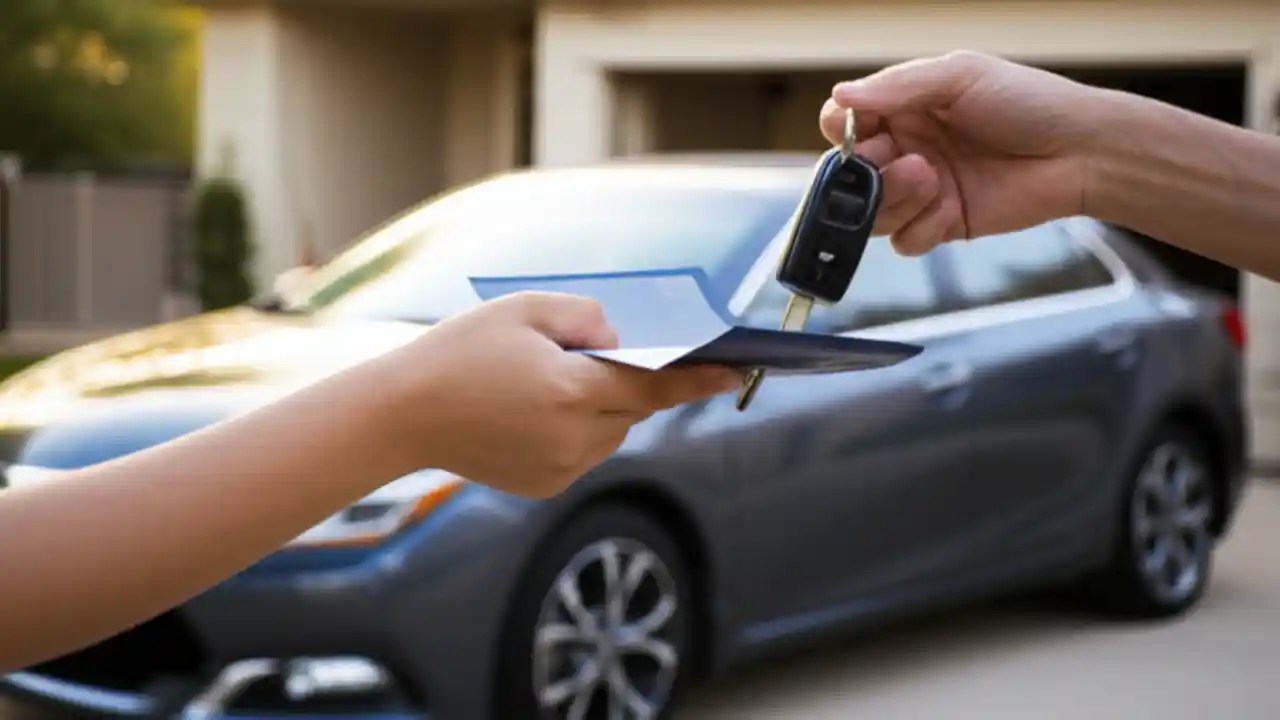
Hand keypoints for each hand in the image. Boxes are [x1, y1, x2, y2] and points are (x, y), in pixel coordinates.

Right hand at [383, 292, 740, 497]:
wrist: (403, 414)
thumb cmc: (460, 352)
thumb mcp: (524, 310)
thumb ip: (585, 317)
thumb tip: (620, 340)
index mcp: (574, 392)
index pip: (656, 385)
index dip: (700, 378)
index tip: (738, 371)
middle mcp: (575, 438)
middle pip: (634, 408)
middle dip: (631, 382)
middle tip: (603, 358)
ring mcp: (560, 468)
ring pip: (611, 433)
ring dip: (603, 407)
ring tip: (552, 383)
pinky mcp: (545, 485)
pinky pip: (584, 452)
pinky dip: (578, 429)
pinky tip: (534, 410)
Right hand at [820, 51, 1102, 254]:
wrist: (1081, 151)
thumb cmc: (1029, 102)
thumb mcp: (960, 75)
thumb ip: (898, 86)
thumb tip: (840, 95)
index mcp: (904, 109)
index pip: (844, 123)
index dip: (843, 131)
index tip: (861, 133)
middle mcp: (906, 149)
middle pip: (848, 175)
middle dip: (867, 173)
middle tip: (906, 163)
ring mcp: (921, 191)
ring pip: (870, 213)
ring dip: (893, 200)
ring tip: (932, 180)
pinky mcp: (942, 225)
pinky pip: (905, 240)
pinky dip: (920, 228)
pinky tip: (951, 209)